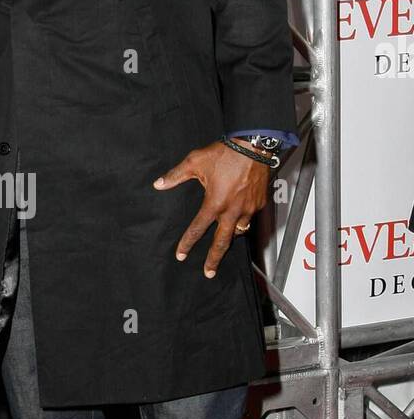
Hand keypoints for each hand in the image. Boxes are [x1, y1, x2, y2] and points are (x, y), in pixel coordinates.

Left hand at [152, 140, 268, 277]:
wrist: (253, 145)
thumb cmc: (225, 153)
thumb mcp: (195, 162)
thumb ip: (176, 176)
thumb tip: (159, 184)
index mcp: (214, 204)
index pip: (197, 230)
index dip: (187, 244)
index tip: (181, 255)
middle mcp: (232, 210)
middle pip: (222, 243)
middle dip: (214, 259)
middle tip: (209, 272)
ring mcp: (248, 208)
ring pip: (238, 231)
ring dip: (230, 238)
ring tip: (224, 244)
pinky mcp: (259, 203)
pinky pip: (250, 218)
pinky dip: (244, 221)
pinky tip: (240, 219)